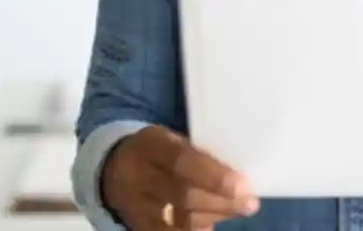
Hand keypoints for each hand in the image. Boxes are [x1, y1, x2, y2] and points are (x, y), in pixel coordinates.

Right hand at [101, 125, 260, 229]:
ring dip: (216, 216)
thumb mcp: (169, 139)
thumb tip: (236, 175)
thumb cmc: (155, 152)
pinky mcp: (139, 227)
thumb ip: (196, 153)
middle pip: (184, 195)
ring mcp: (137, 206)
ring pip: (182, 219)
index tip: (243, 183)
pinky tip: (213, 222)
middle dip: (222, 201)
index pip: (182, 161)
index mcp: (149, 145)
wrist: (112, 171)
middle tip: (250, 203)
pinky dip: (199, 229)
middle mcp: (139, 177)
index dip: (214, 175)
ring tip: (238, 209)